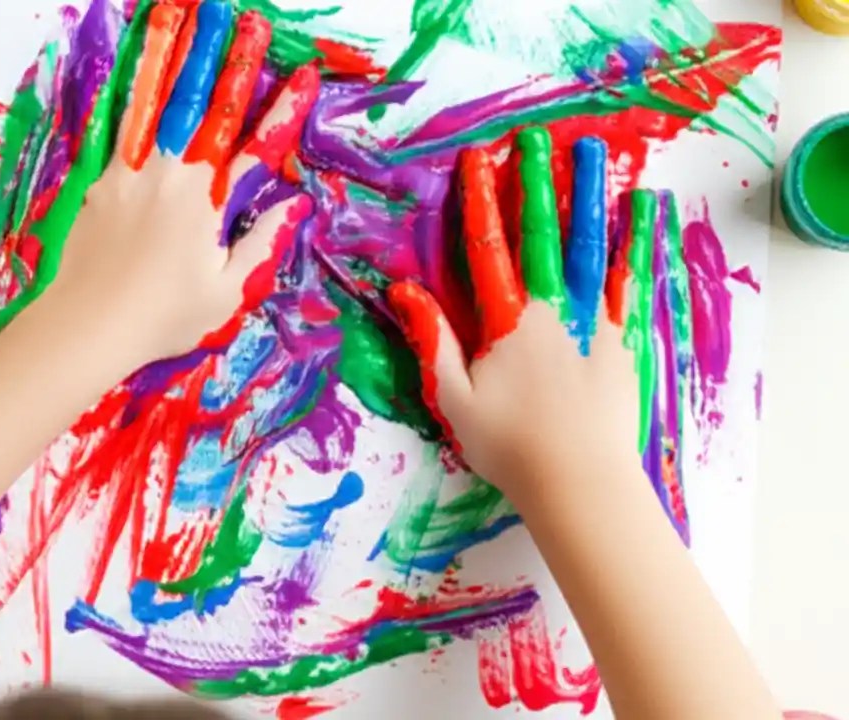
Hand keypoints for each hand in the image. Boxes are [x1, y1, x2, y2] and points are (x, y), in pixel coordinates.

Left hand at [44, 5, 314, 366]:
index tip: (303, 74)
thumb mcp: (227, 292)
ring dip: (179, 58)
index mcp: (206, 201)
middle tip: (246, 20)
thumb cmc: (162, 318)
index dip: (282, 110)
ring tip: (189, 17)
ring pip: (160, 104)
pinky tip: (142, 68)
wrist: (86, 324)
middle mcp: (170, 175)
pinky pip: (122, 131)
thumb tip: (293, 206)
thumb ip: (260, 244)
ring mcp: (130, 173)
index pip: (255, 147)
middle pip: (206, 108)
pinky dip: (136, 98)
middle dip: (229, 60)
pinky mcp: (100, 182)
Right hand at [388, 129, 645, 506]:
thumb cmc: (511, 447)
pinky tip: (644, 209)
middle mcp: (550, 309)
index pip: (487, 247)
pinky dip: (636, 242)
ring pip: (588, 245)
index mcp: (505, 322)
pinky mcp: (623, 338)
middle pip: (540, 233)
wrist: (581, 482)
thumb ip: (432, 339)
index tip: (475, 160)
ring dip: (587, 195)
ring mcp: (592, 319)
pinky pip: (630, 280)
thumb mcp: (454, 398)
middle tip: (533, 137)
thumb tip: (405, 290)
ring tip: (590, 153)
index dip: (479, 201)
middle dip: (534, 183)